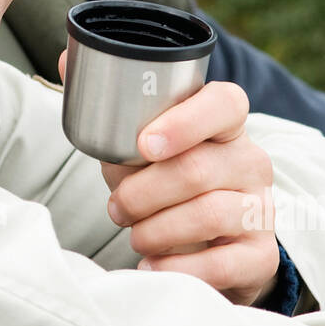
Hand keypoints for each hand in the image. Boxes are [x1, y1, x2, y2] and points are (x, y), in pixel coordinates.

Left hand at [58, 49, 279, 305]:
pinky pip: (223, 263)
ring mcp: (260, 208)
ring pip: (209, 214)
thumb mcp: (140, 147)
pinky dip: (178, 268)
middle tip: (117, 208)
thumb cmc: (167, 184)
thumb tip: (64, 57)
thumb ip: (109, 107)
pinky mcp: (260, 254)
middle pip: (198, 168)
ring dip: (156, 230)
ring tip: (135, 236)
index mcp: (225, 124)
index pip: (225, 103)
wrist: (210, 245)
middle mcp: (250, 160)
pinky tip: (153, 266)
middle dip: (143, 193)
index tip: (144, 144)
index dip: (185, 122)